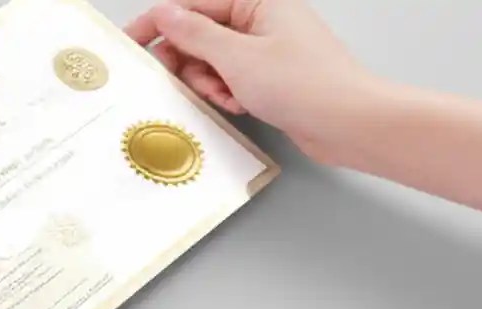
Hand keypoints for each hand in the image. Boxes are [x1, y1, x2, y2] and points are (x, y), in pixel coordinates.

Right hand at [125, 0, 378, 163]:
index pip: (192, 5)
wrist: (350, 123)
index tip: (131, 43)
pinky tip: (240, 105)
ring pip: (212, 61)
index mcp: (258, 1)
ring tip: (227, 97)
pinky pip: (230, 79)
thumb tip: (165, 14)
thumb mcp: (237, 57)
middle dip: (190, 62)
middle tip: (184, 83)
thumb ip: (195, 33)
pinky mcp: (270, 76)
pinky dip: (226, 93)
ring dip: (209, 82)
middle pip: (200, 34)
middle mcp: (262, 19)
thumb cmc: (305, 84)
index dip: (158, 24)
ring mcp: (267, 48)